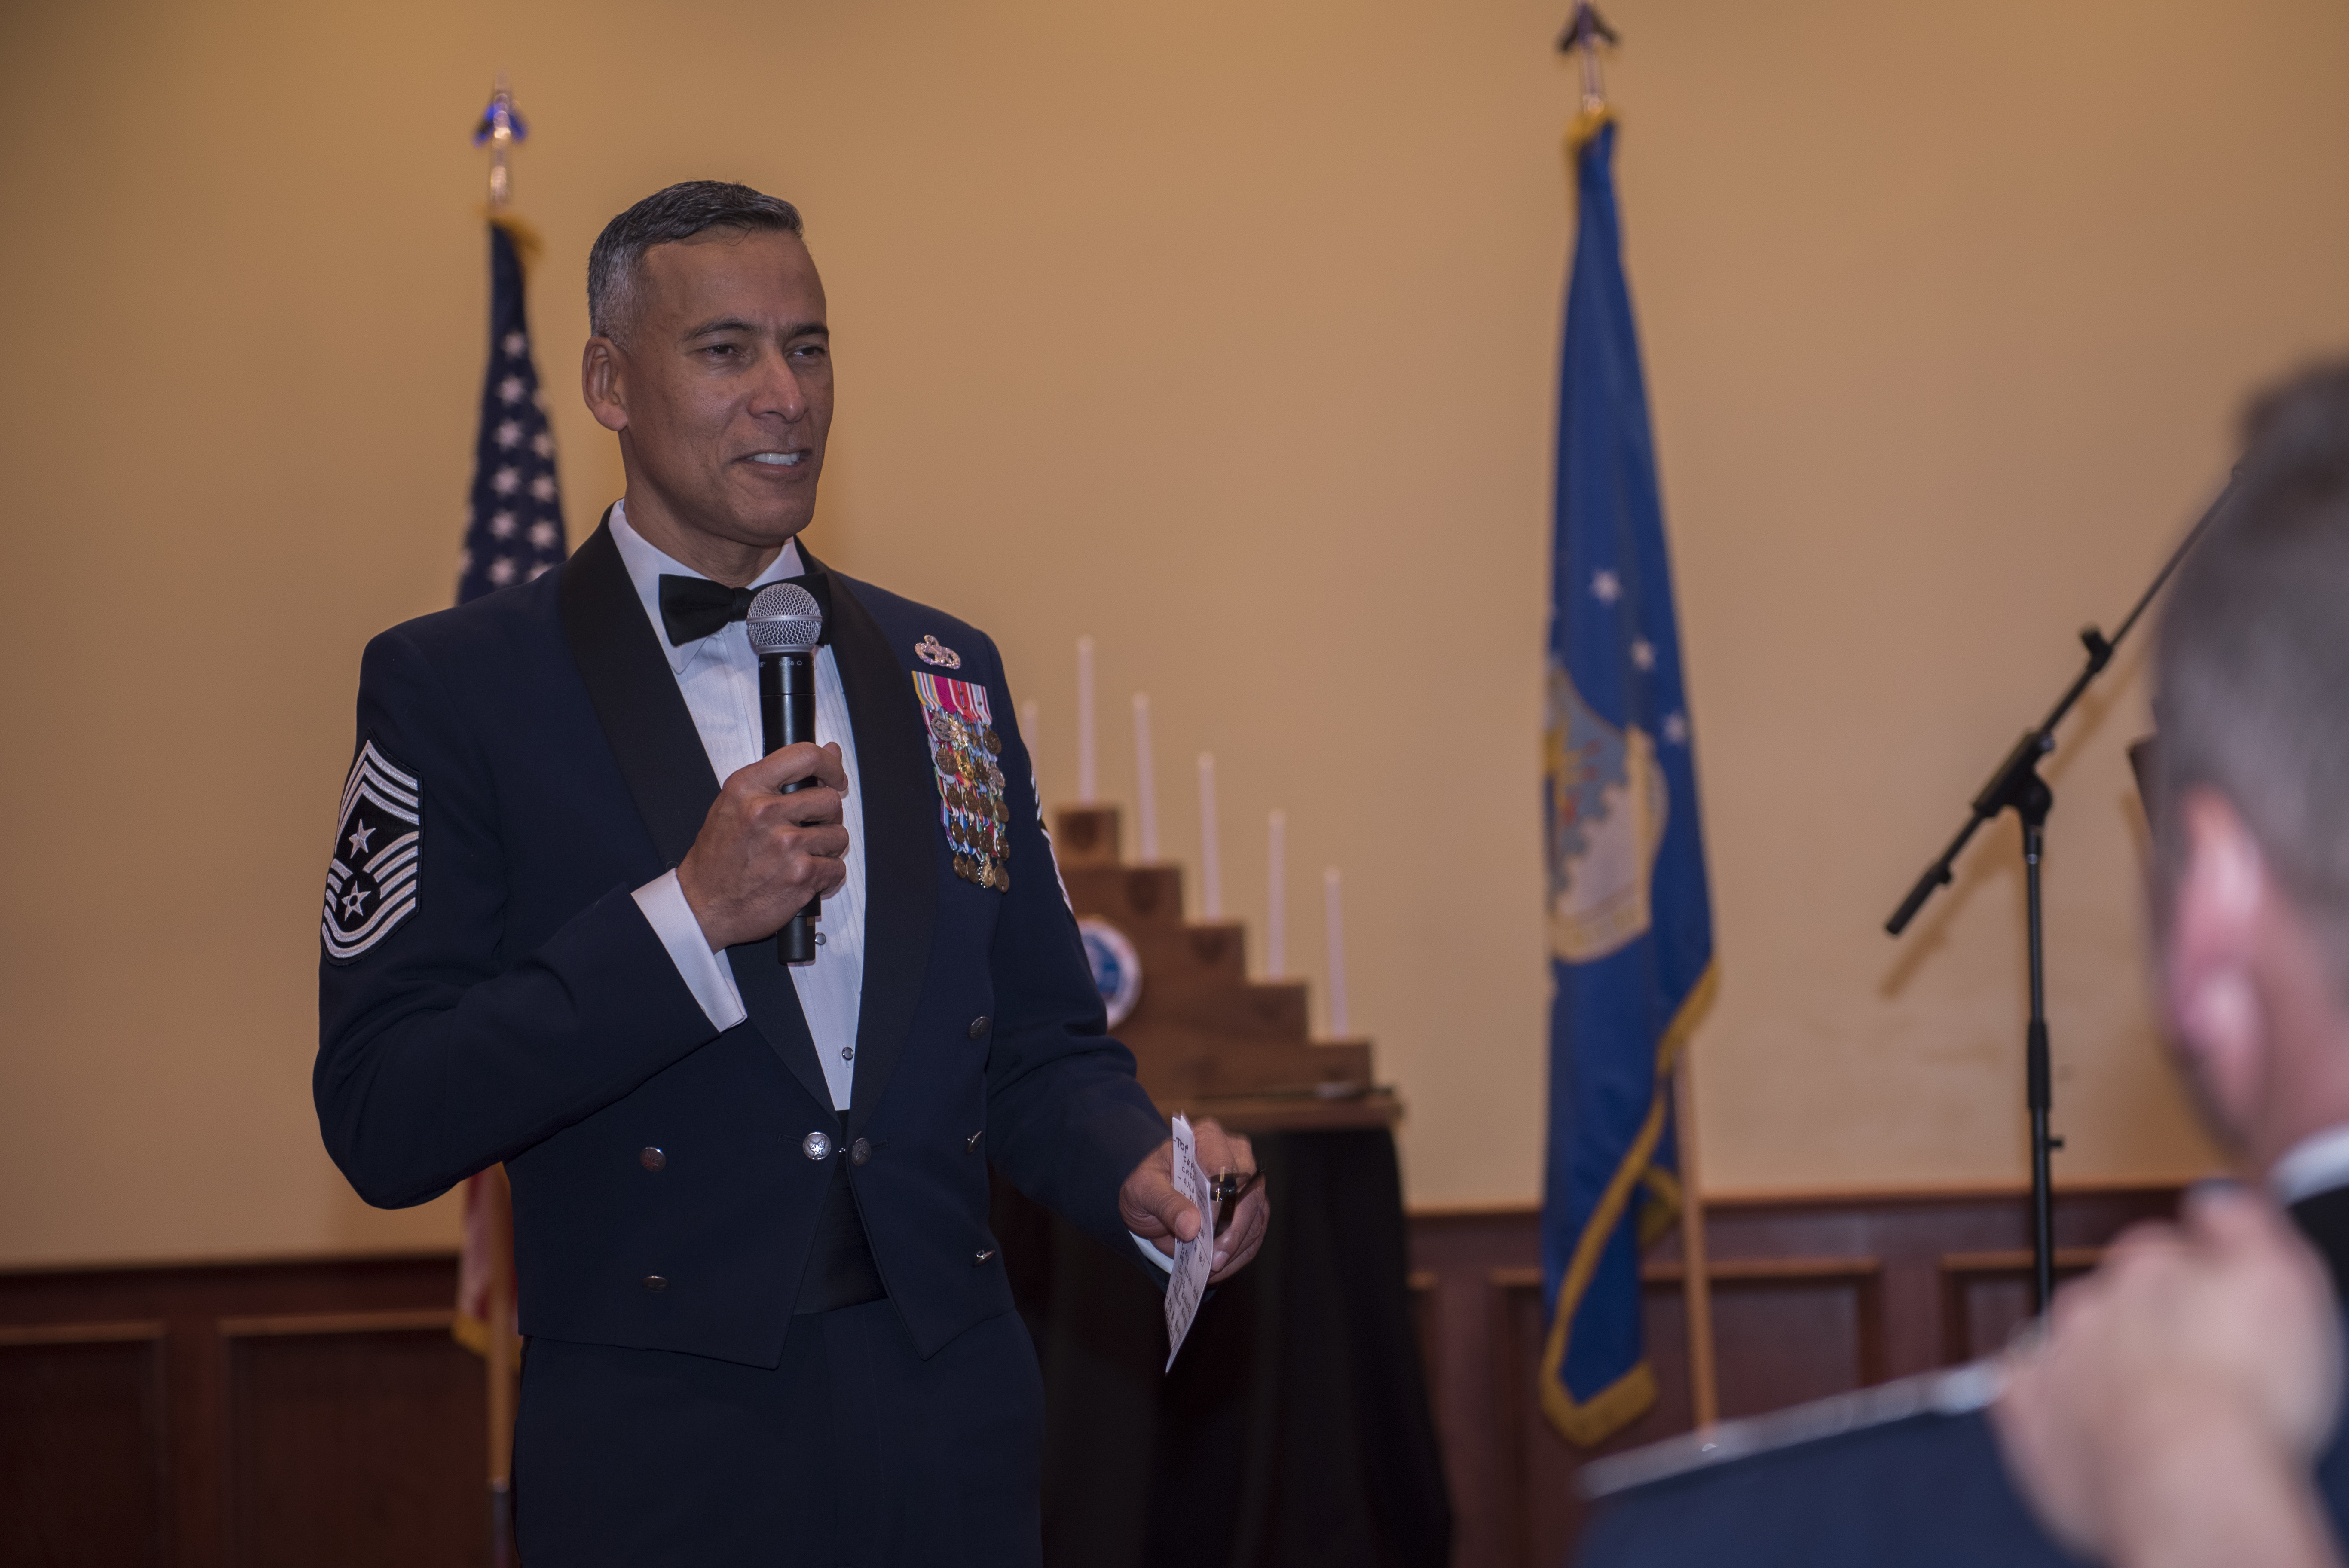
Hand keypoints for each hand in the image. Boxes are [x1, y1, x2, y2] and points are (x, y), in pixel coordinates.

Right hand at [676, 742, 849, 950]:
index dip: (830, 765)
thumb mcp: (736, 805)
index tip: (835, 777)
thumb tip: (831, 751)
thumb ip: (781, 778)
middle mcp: (765, 812)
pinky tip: (802, 877)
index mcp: (747, 788)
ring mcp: (786, 844)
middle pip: (829, 799)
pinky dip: (826, 876)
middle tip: (809, 829)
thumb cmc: (718, 859)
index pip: (804, 756)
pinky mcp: (801, 874)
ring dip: (826, 848)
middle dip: (826, 817)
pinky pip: (837, 868)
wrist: (703, 905)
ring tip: (800, 856)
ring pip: (838, 835)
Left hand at [1119, 1118, 1269, 1284]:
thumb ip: (1165, 1204)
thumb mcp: (1142, 1191)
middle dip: (1233, 1230)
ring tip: (1212, 1267)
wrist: (1152, 1195)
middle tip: (1214, 1259)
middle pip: (1250, 1192)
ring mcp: (1248, 1180)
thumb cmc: (1148, 1185)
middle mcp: (1236, 1153)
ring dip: (1237, 1246)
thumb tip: (1192, 1227)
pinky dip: (1240, 1253)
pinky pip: (1256, 1231)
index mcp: (1207, 1138)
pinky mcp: (1252, 1205)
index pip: (1225, 1168)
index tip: (1204, 1229)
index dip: (1220, 1201)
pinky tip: (1220, 1266)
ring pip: (1257, 1215)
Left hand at [1991, 1184, 2344, 1567]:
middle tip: (2192, 1368)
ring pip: (2069, 1339)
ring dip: (2100, 1361)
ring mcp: (2053, 1354)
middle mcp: (2092, 1299)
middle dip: (2145, 1323)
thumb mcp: (2285, 1283)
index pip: (2160, 1248)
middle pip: (2114, 1295)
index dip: (2191, 1281)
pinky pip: (2020, 1389)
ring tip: (2149, 1405)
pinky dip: (2045, 1400)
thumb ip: (2245, 1222)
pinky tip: (2080, 1419)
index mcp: (2150, 1265)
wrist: (2189, 1482)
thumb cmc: (2250, 1397)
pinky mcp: (2025, 1411)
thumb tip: (2212, 1194)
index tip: (2213, 1313)